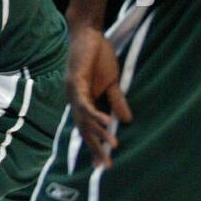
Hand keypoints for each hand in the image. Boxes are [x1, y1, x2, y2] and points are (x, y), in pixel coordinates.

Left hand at [66, 25, 131, 167]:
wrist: (89, 34)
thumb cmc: (98, 57)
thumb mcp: (112, 83)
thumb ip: (116, 102)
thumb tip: (126, 121)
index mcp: (82, 102)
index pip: (88, 129)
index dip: (95, 146)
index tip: (102, 164)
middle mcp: (75, 101)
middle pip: (84, 129)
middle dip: (95, 148)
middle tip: (104, 165)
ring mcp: (73, 92)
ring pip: (84, 119)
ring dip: (98, 133)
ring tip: (110, 146)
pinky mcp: (76, 81)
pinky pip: (85, 102)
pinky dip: (94, 114)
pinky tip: (105, 123)